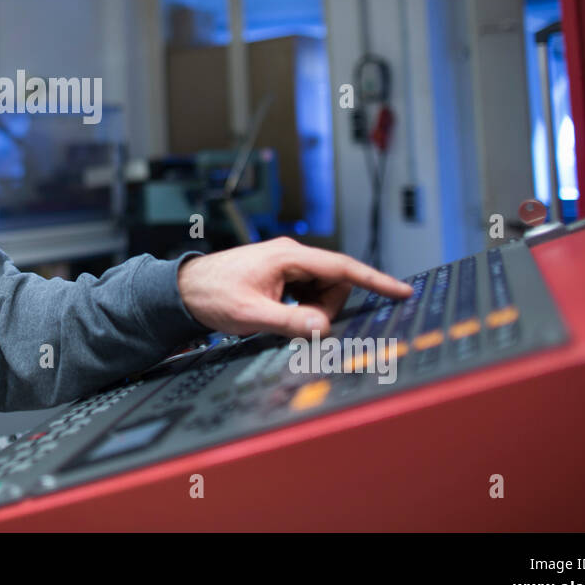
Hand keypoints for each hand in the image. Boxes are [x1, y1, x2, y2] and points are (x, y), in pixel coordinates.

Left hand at [176, 238, 412, 337]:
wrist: (182, 291)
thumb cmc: (212, 297)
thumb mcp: (251, 315)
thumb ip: (290, 323)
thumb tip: (323, 329)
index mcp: (289, 257)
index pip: (344, 267)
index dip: (376, 281)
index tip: (402, 291)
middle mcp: (291, 255)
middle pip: (334, 284)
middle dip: (324, 309)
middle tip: (293, 323)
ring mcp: (286, 264)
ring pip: (321, 291)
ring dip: (311, 310)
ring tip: (277, 317)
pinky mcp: (280, 274)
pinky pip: (307, 293)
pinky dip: (301, 308)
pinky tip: (278, 314)